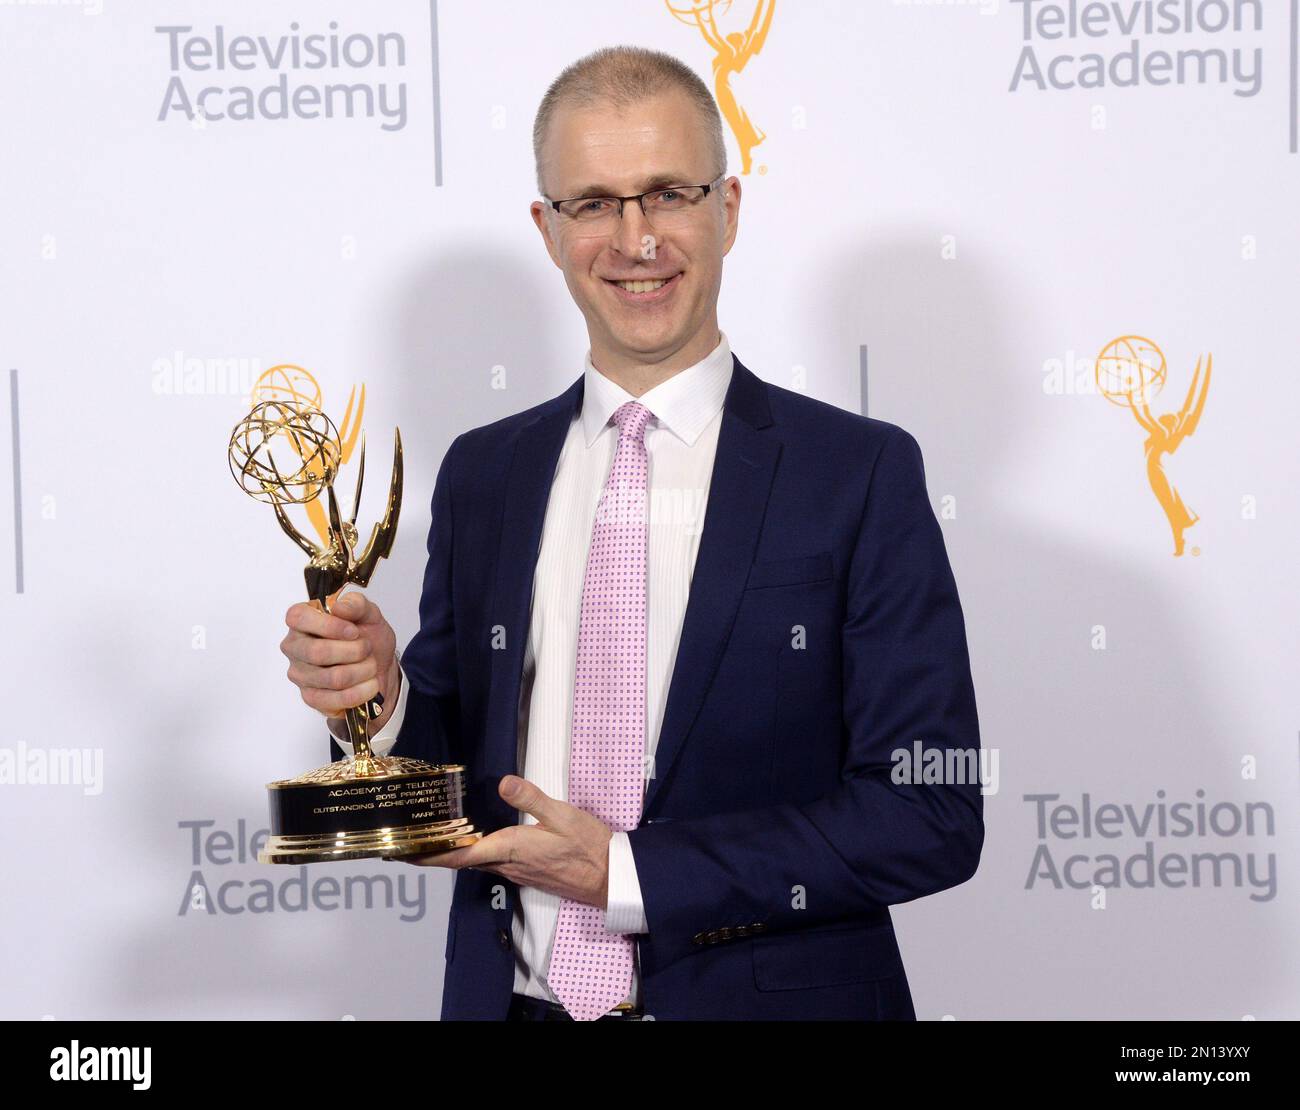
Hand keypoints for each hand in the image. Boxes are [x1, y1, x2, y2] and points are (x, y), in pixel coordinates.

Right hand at [281, 590, 399, 729]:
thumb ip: (356, 604)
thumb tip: (339, 607)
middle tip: (367, 648)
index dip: (330, 626)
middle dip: (354, 651)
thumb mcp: (369, 614)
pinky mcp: (311, 697)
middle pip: (318, 652)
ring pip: (333, 677)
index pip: (298, 618)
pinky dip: (362, 691)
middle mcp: (295, 647)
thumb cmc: (368, 638)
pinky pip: (337, 699)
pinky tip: (368, 683)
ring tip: (370, 665)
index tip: (353, 631)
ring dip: (362, 671)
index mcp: (303, 621)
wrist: (380, 667)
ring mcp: (300, 674)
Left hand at [398, 776, 611, 908]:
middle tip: (406, 840)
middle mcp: (507, 865)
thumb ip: (532, 798)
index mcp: (510, 849)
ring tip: (432, 837)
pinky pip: (490, 864)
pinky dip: (472, 855)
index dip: (429, 855)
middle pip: (460, 862)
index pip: (459, 857)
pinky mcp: (526, 873)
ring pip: (475, 863)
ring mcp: (516, 872)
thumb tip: (503, 782)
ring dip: (450, 854)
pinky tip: (472, 842)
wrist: (611, 878)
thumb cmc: (589, 847)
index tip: (403, 851)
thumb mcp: (564, 815)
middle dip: (432, 852)